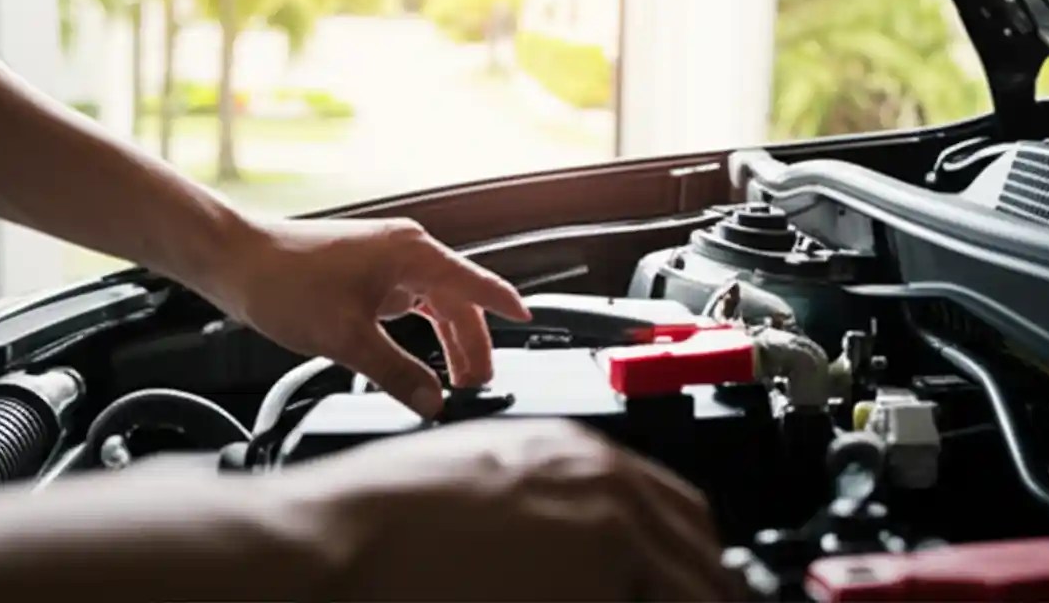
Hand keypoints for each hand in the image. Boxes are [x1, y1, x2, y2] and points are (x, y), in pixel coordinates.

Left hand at [201, 216, 530, 416]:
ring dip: (448, 340)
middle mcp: (406, 251)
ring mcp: (387, 260)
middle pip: (459, 301)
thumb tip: (431, 401)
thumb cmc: (283, 281)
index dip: (505, 304)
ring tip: (456, 379)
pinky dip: (423, 331)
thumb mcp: (346, 339)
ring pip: (436, 304)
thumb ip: (396, 373)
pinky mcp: (369, 272)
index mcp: (412, 254)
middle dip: (472, 344)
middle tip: (477, 385)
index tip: (529, 319)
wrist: (234, 260)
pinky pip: (413, 303)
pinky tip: (422, 357)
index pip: (476, 283)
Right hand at [283, 419, 741, 600]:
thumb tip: (579, 540)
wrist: (342, 539)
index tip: (699, 579)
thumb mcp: (489, 476)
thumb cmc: (390, 514)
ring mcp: (606, 549)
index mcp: (587, 459)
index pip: (684, 511)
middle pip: (700, 555)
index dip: (696, 554)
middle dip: (706, 587)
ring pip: (690, 588)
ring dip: (682, 598)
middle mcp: (608, 495)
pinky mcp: (593, 593)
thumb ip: (554, 501)